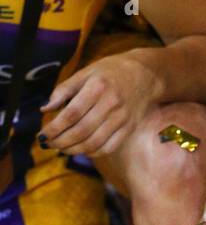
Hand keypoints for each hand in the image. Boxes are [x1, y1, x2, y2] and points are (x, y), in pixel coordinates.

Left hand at [39, 52, 159, 157]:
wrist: (145, 74)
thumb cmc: (111, 71)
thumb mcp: (86, 72)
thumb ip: (64, 89)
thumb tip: (45, 109)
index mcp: (99, 86)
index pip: (72, 113)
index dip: (54, 127)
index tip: (42, 134)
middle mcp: (112, 103)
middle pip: (81, 131)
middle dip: (60, 141)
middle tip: (48, 143)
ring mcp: (122, 118)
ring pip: (93, 143)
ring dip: (72, 150)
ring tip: (60, 147)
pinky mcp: (129, 128)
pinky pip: (107, 148)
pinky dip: (90, 153)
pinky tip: (80, 148)